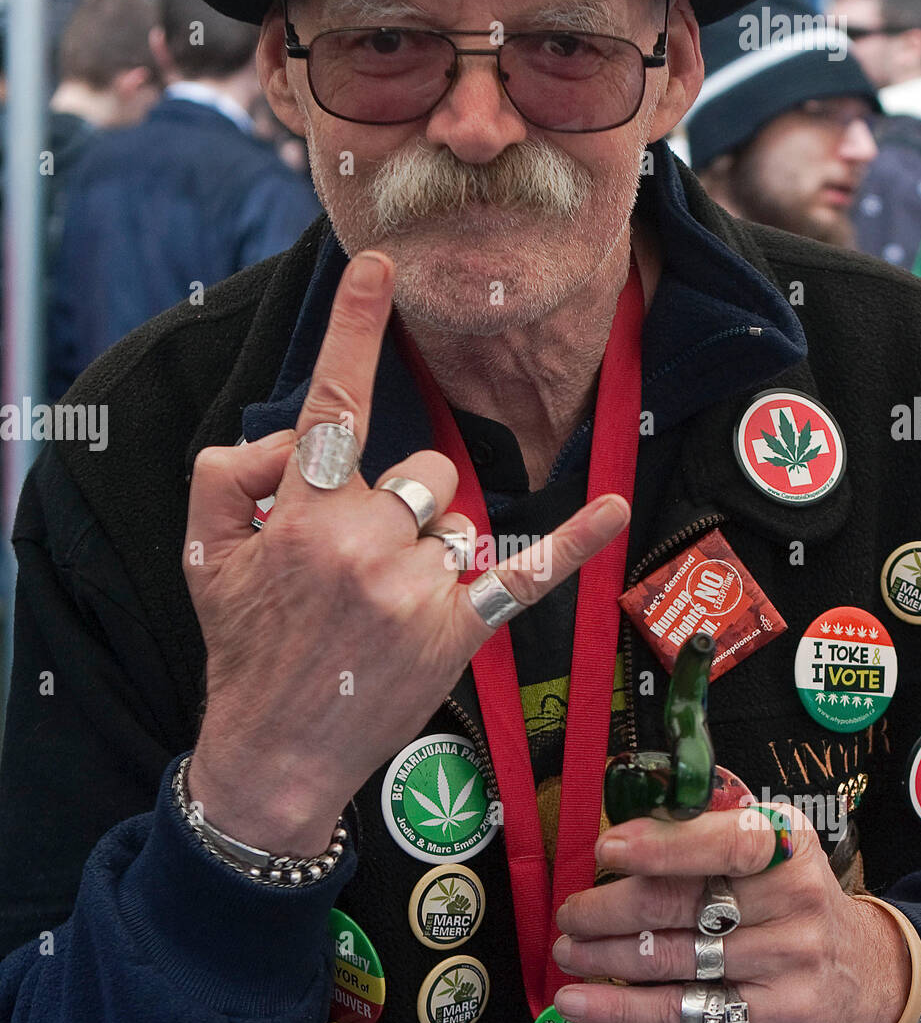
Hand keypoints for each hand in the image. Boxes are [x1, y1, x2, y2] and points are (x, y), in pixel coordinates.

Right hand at [184, 250, 629, 854]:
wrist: (275, 754)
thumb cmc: (244, 647)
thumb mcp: (204, 555)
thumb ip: (229, 472)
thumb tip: (290, 441)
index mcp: (299, 517)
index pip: (332, 405)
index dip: (355, 330)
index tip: (381, 268)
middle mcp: (363, 545)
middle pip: (420, 470)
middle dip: (398, 501)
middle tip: (359, 562)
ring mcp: (416, 590)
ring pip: (455, 518)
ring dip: (426, 545)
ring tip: (384, 604)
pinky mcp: (457, 630)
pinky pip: (523, 573)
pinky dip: (573, 542)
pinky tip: (614, 507)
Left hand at [551, 805, 911, 1022]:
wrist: (861, 971)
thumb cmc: (788, 897)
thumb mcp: (769, 843)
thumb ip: (706, 825)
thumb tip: (627, 817)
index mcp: (787, 843)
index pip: (727, 841)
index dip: (662, 846)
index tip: (608, 850)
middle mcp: (795, 898)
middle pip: (682, 904)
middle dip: (609, 908)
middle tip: (571, 911)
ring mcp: (789, 960)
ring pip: (672, 959)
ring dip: (604, 955)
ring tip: (568, 948)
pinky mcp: (775, 1015)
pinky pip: (680, 1012)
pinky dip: (619, 1007)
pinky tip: (578, 1000)